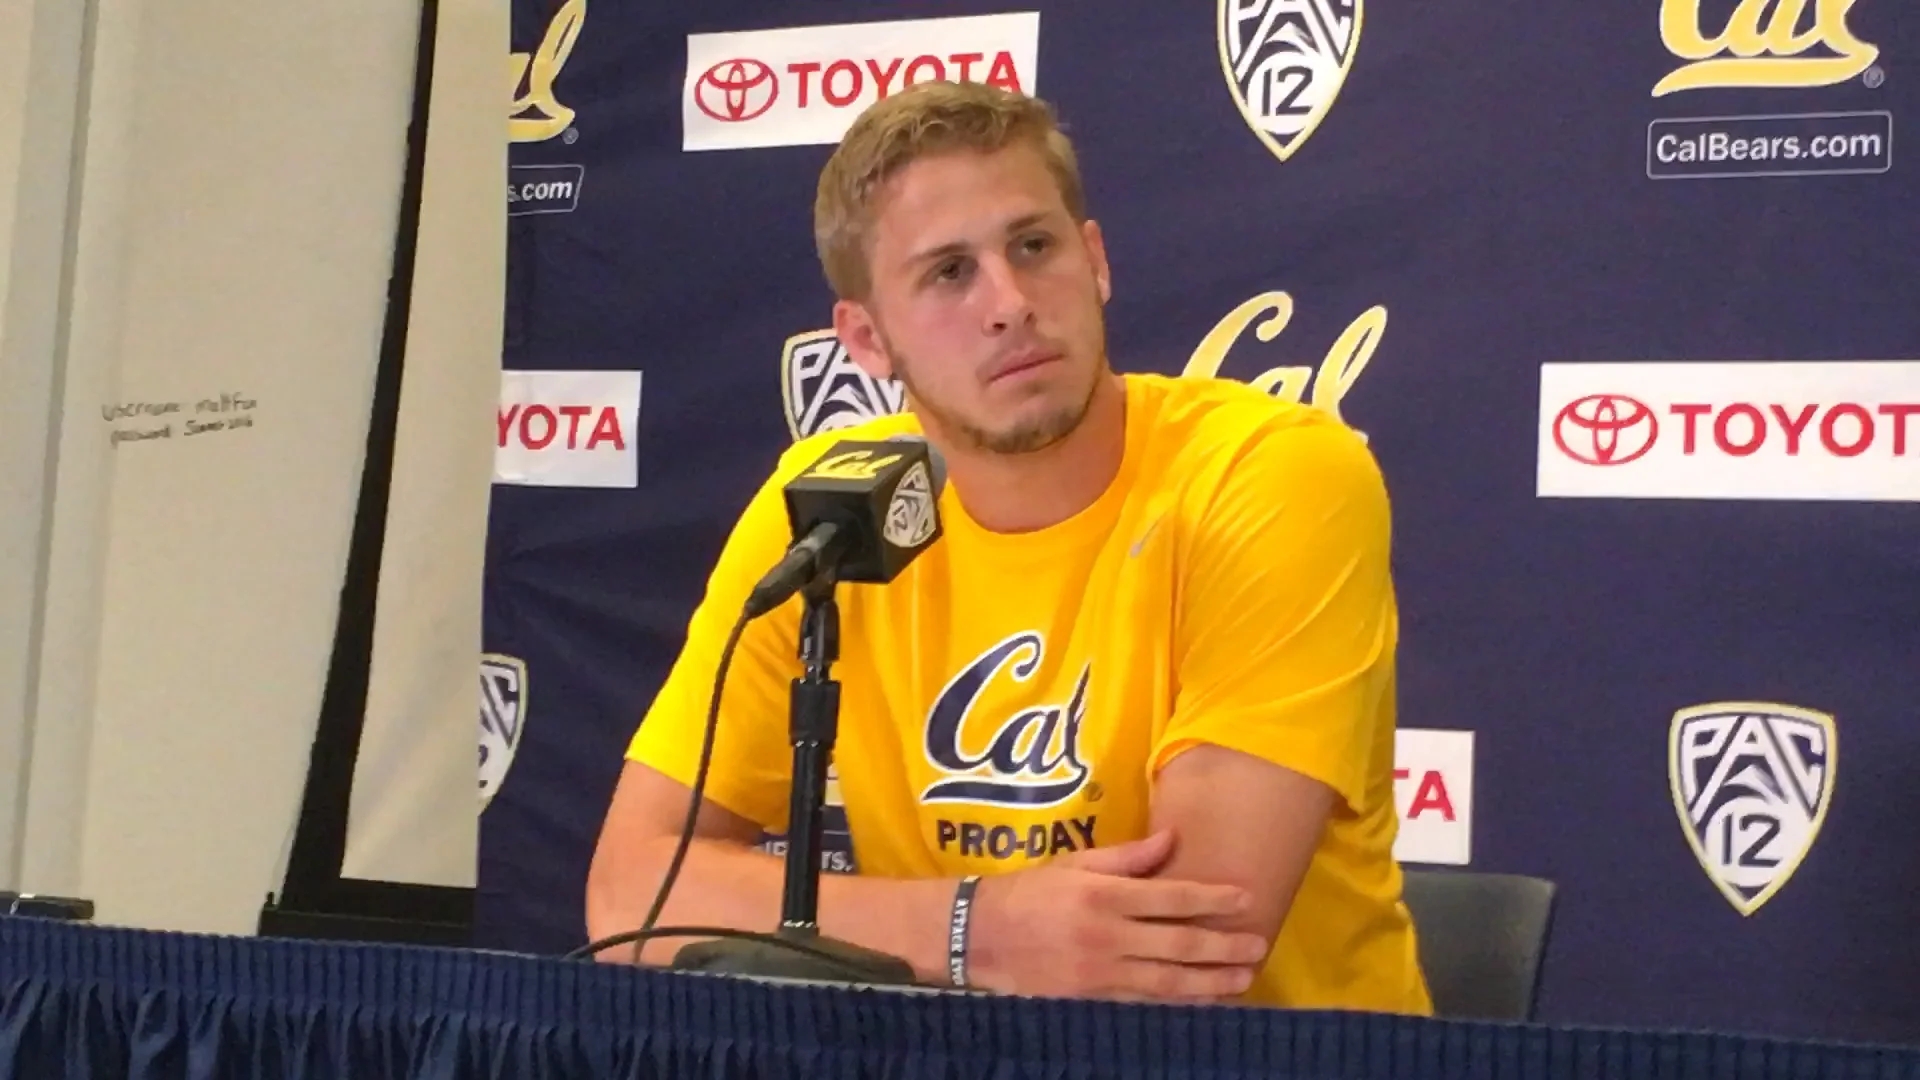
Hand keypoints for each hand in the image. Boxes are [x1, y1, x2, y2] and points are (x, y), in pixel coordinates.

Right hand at [962, 830, 1268, 1002]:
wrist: (977, 938)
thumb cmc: (1029, 893)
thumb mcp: (1073, 863)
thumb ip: (1126, 857)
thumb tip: (1173, 839)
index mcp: (1102, 895)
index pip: (1170, 896)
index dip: (1212, 898)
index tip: (1246, 898)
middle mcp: (1106, 935)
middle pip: (1178, 943)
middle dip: (1223, 946)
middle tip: (1259, 945)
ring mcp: (1099, 974)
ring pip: (1167, 981)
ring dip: (1211, 982)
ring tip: (1243, 979)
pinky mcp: (1091, 1000)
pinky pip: (1144, 1005)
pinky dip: (1177, 1005)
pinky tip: (1202, 1004)